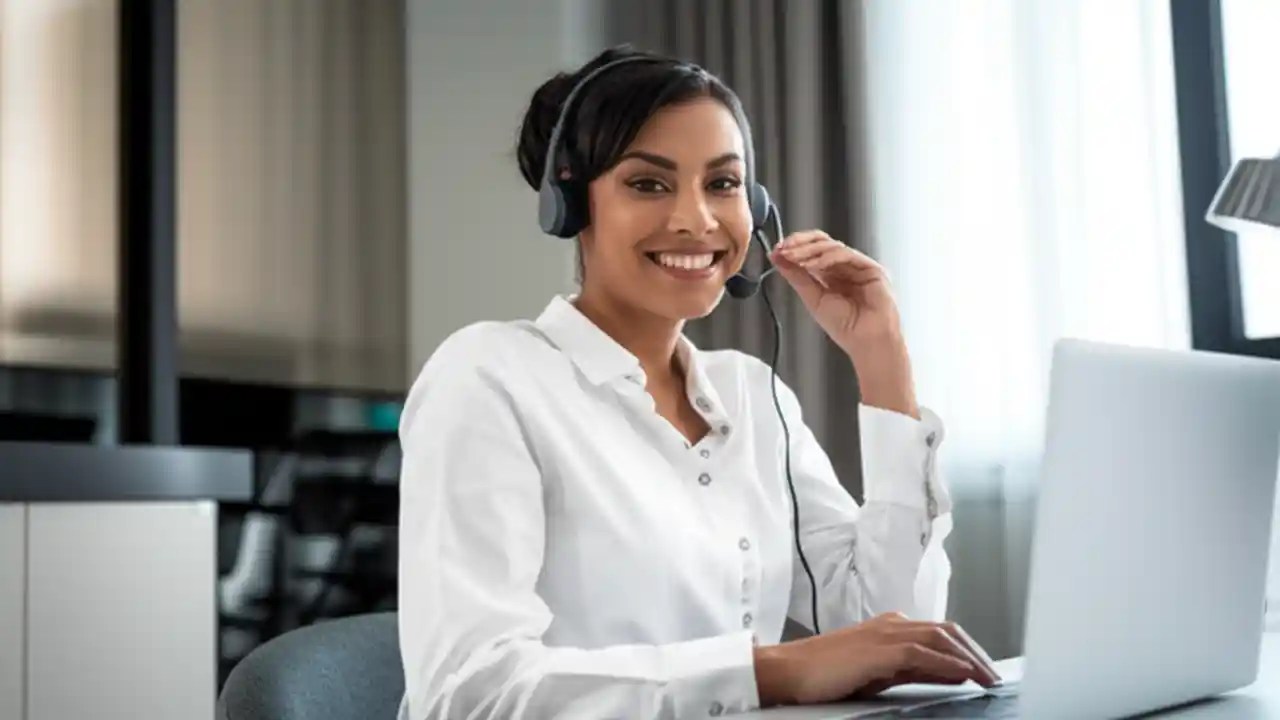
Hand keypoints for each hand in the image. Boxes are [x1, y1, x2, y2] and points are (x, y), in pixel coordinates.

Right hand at [753, 612, 1001, 706]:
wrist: (789, 671)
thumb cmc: (826, 673)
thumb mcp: (878, 671)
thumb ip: (912, 669)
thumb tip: (950, 673)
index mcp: (891, 627)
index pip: (941, 632)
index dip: (968, 649)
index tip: (986, 670)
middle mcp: (892, 624)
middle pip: (948, 632)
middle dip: (976, 653)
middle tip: (995, 677)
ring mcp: (885, 634)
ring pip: (940, 638)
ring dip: (969, 659)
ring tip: (988, 678)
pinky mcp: (879, 650)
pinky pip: (922, 654)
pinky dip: (947, 663)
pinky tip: (963, 674)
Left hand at [769, 231, 901, 355]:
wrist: (867, 343)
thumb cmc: (846, 327)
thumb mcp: (812, 299)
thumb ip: (796, 277)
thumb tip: (777, 258)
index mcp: (831, 275)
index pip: (812, 252)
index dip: (795, 247)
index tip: (777, 250)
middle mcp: (845, 268)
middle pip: (822, 243)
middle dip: (800, 243)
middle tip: (784, 248)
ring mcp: (859, 267)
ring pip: (832, 247)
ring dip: (810, 250)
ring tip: (794, 257)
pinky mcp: (872, 269)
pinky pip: (847, 255)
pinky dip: (827, 257)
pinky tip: (813, 263)